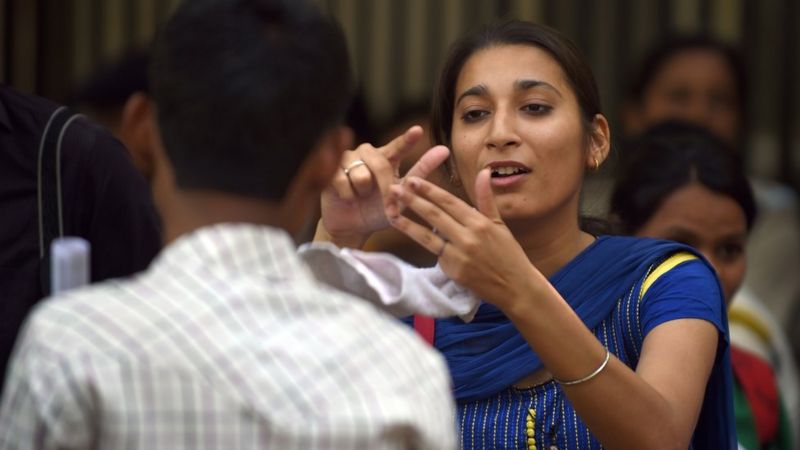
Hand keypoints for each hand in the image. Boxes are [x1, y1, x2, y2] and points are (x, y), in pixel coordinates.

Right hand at [320, 126, 449, 246]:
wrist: (352, 226)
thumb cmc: (378, 209)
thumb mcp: (402, 194)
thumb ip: (421, 171)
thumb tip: (444, 149)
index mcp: (386, 157)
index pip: (398, 146)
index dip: (407, 139)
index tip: (418, 131)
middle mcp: (366, 153)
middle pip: (380, 165)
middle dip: (384, 189)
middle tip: (387, 206)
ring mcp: (347, 159)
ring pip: (361, 174)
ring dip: (363, 193)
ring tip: (360, 197)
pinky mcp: (330, 169)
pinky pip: (342, 180)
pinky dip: (347, 195)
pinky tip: (346, 198)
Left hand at [386, 169, 544, 306]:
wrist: (516, 287)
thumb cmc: (509, 254)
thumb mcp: (499, 224)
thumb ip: (486, 199)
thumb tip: (484, 172)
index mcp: (480, 223)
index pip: (450, 202)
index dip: (429, 190)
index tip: (413, 179)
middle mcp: (469, 237)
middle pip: (435, 215)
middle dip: (413, 200)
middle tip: (394, 188)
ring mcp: (460, 256)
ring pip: (428, 236)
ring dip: (407, 222)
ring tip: (391, 211)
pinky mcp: (454, 271)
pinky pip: (436, 254)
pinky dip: (423, 243)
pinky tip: (407, 231)